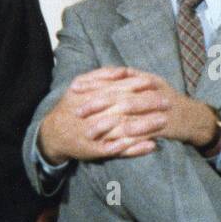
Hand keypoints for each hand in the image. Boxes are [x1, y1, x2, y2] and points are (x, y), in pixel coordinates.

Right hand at [39, 67, 162, 162]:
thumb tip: (122, 70)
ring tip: (165, 123)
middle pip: (124, 109)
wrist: (52, 135)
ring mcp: (94, 135)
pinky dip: (134, 148)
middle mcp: (92, 116)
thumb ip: (100, 76)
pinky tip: (151, 146)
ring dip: (145, 127)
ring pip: (123, 130)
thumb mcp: (78, 86)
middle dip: (147, 106)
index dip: (137, 86)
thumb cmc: (69, 107)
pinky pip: (118, 151)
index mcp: (89, 98)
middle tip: (168, 103)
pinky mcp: (96, 151)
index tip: (156, 83)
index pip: (117, 89)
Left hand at [73, 70, 218, 150]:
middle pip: (120, 97)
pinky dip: (124, 140)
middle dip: (96, 105)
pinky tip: (109, 145)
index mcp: (146, 80)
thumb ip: (131, 76)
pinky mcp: (161, 128)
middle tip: (77, 112)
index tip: (75, 88)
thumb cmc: (166, 100)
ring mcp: (156, 111)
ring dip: (107, 126)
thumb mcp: (152, 82)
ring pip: (128, 117)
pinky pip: (140, 135)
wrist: (192, 117)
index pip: (116, 79)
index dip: (94, 84)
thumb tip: (111, 70)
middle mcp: (151, 93)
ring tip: (89, 132)